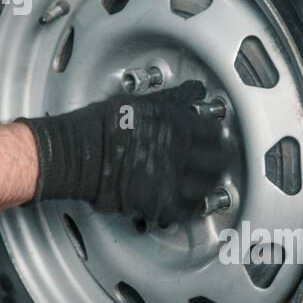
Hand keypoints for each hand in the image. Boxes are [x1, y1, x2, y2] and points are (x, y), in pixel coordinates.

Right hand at [19, 81, 233, 225]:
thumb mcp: (143, 100)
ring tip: (208, 181)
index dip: (218, 134)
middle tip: (219, 159)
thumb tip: (195, 91)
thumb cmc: (104, 124)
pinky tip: (192, 204)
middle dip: (222, 159)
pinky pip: (187, 211)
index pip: (214, 131)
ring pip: (207, 187)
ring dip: (210, 183)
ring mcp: (172, 181)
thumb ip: (174, 98)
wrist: (81, 152)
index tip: (217, 135)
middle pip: (219, 160)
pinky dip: (192, 208)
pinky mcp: (159, 204)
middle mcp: (181, 153)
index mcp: (179, 125)